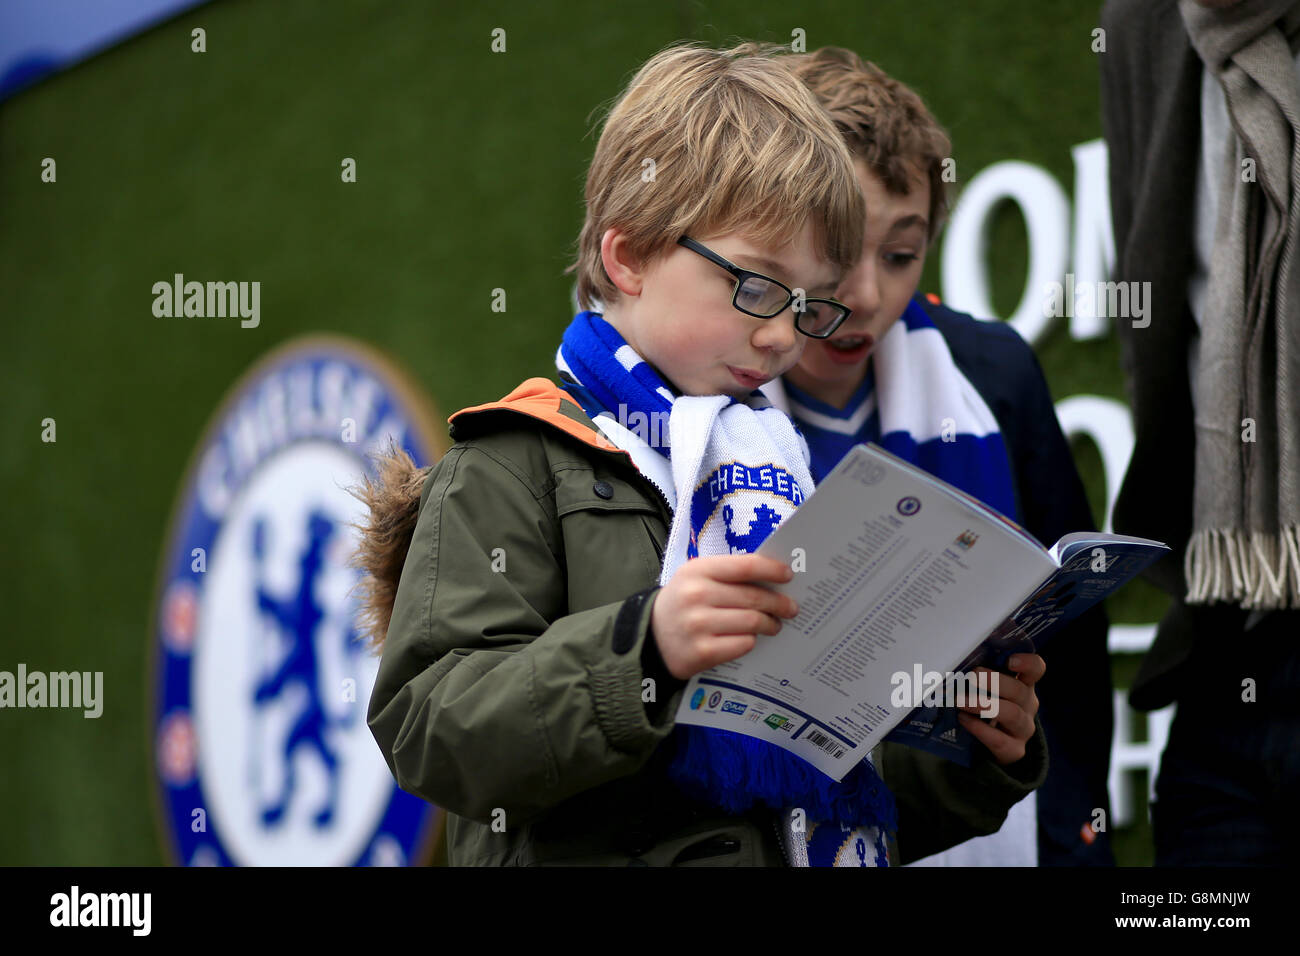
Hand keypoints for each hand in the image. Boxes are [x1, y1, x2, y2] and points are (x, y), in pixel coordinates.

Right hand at [651, 554, 798, 680]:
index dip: (772, 570)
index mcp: (697, 571)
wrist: (650, 636)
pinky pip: (743, 644)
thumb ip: (728, 574)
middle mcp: (697, 595)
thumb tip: (773, 578)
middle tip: (790, 608)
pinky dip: (751, 640)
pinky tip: (750, 638)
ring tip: (774, 625)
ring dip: (770, 624)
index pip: (745, 566)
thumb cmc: (683, 602)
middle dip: (778, 603)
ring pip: (753, 622)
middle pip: (754, 597)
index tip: (788, 576)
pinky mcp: (703, 652)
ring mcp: (699, 625)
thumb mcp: (695, 578)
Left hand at [956, 653, 1044, 765]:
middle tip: (971, 676)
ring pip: (1012, 714)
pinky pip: (1000, 740)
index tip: (1010, 660)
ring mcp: (1023, 729)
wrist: (993, 746)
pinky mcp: (1015, 750)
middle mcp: (1028, 705)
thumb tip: (954, 665)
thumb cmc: (988, 708)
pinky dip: (979, 729)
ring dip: (983, 705)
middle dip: (993, 681)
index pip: (1035, 669)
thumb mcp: (988, 690)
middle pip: (1019, 690)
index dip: (1027, 663)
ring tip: (960, 700)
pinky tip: (963, 719)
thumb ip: (979, 677)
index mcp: (1023, 685)